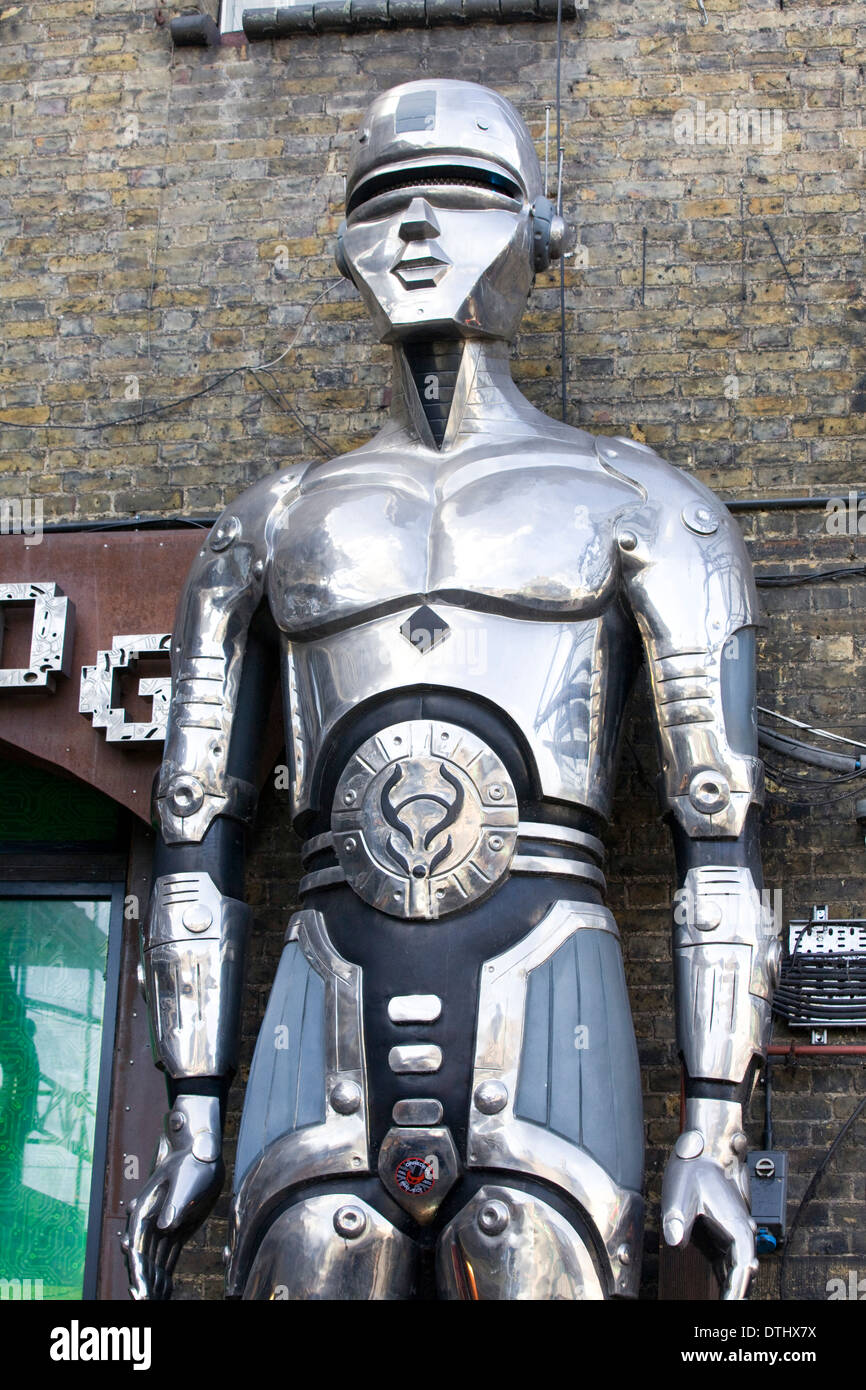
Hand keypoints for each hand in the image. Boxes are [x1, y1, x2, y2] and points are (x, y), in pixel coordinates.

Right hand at [122, 1094, 223, 1300]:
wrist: (203, 1153)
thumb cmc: (193, 1162)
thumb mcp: (186, 1180)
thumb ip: (175, 1202)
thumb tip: (165, 1225)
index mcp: (145, 1210)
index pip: (136, 1246)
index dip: (136, 1270)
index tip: (138, 1291)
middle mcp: (149, 1222)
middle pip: (142, 1258)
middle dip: (142, 1282)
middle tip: (144, 1303)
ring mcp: (162, 1228)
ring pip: (154, 1262)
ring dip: (152, 1284)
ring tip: (152, 1304)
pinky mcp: (176, 1231)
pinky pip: (167, 1258)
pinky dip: (165, 1276)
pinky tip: (165, 1293)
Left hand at [661, 1099, 757, 1300]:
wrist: (701, 1154)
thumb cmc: (692, 1172)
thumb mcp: (680, 1193)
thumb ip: (677, 1218)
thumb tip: (675, 1241)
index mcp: (735, 1229)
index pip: (742, 1271)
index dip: (736, 1293)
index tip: (729, 1307)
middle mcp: (740, 1236)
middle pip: (743, 1277)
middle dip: (735, 1296)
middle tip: (724, 1311)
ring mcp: (732, 1239)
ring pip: (737, 1275)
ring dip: (732, 1292)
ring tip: (723, 1306)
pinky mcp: (722, 1240)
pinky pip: (727, 1268)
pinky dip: (726, 1284)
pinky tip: (721, 1297)